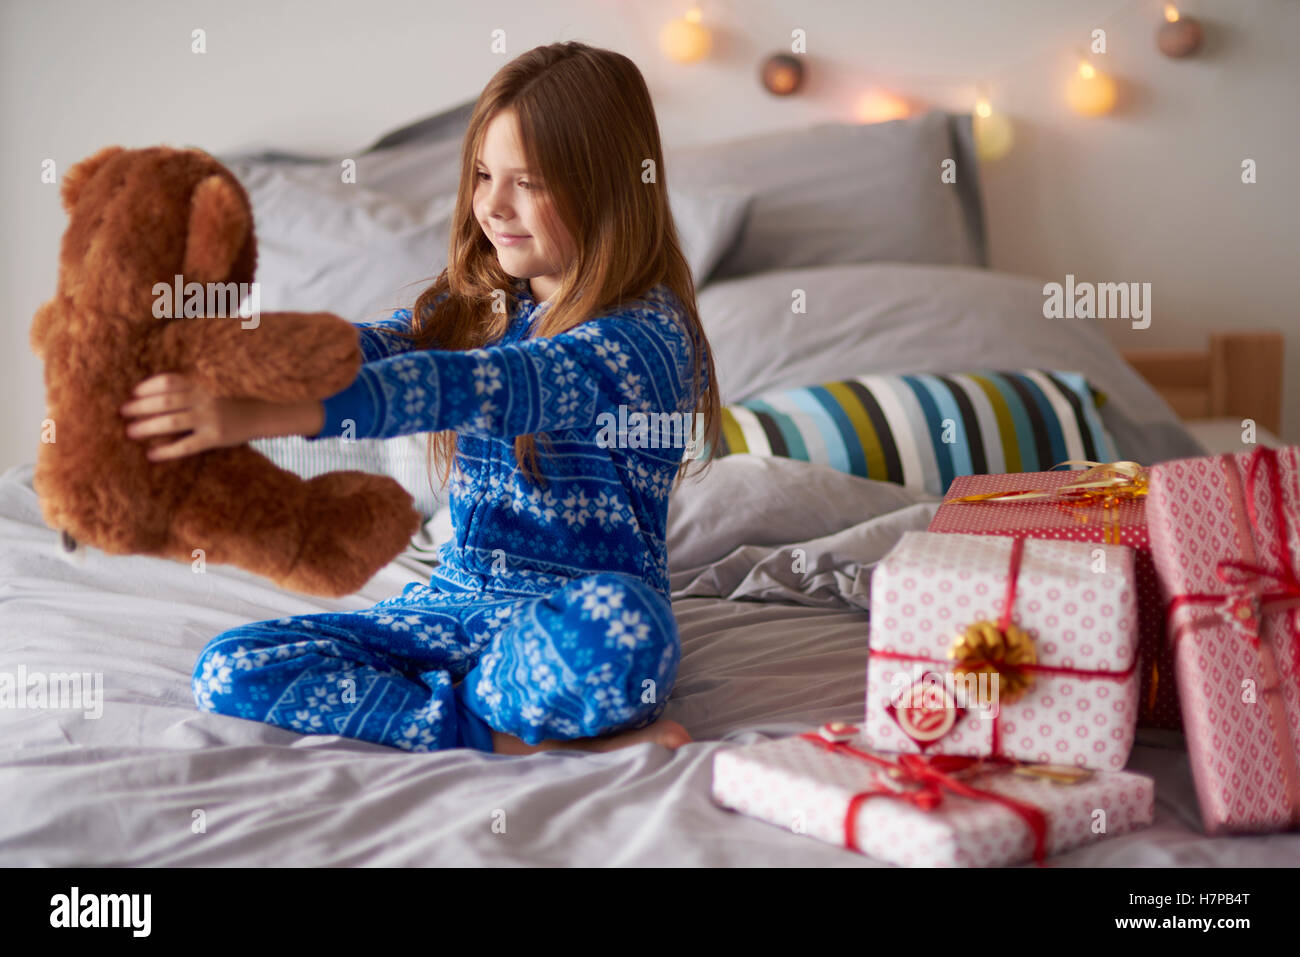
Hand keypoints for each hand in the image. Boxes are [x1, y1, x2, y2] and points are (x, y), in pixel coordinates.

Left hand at [120, 373, 323, 460]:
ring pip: (171, 424)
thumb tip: (167, 366)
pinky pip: (187, 446)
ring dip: (146, 427)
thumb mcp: (220, 376)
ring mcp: (211, 419)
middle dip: (140, 407)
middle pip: (165, 402)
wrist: (270, 410)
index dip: (148, 386)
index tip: (133, 392)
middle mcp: (206, 398)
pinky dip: (167, 451)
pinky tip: (151, 454)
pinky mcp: (216, 438)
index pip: (169, 380)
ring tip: (130, 431)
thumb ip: (197, 373)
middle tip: (123, 412)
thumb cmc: (239, 392)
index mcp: (205, 380)